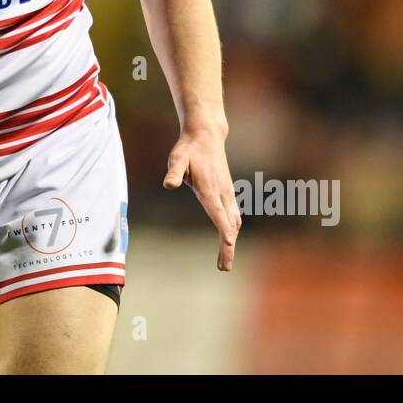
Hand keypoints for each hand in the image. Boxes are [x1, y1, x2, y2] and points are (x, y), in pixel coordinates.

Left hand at [163, 125, 240, 270]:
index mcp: (210, 188)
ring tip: (224, 262)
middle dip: (228, 246)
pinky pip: (233, 215)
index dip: (224, 230)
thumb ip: (174, 171)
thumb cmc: (189, 149)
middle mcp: (222, 193)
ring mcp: (227, 192)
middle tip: (223, 267)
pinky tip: (229, 238)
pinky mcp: (227, 192)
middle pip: (229, 224)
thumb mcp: (177, 158)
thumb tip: (168, 184)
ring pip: (234, 221)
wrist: (206, 136)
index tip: (228, 245)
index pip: (218, 213)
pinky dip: (232, 229)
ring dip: (230, 241)